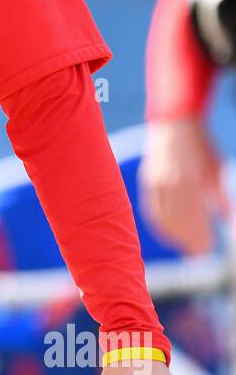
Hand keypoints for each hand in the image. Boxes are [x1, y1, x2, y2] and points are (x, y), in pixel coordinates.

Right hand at [138, 116, 227, 253]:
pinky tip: (170, 235)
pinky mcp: (147, 181)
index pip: (193, 216)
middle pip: (178, 219)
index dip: (199, 235)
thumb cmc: (201, 146)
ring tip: (187, 247)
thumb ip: (221, 198)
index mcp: (188, 179)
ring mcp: (155, 181)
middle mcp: (168, 182)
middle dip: (189, 239)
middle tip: (199, 253)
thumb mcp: (216, 170)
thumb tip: (226, 223)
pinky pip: (152, 209)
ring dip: (175, 235)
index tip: (208, 250)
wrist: (176, 121)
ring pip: (164, 216)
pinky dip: (161, 225)